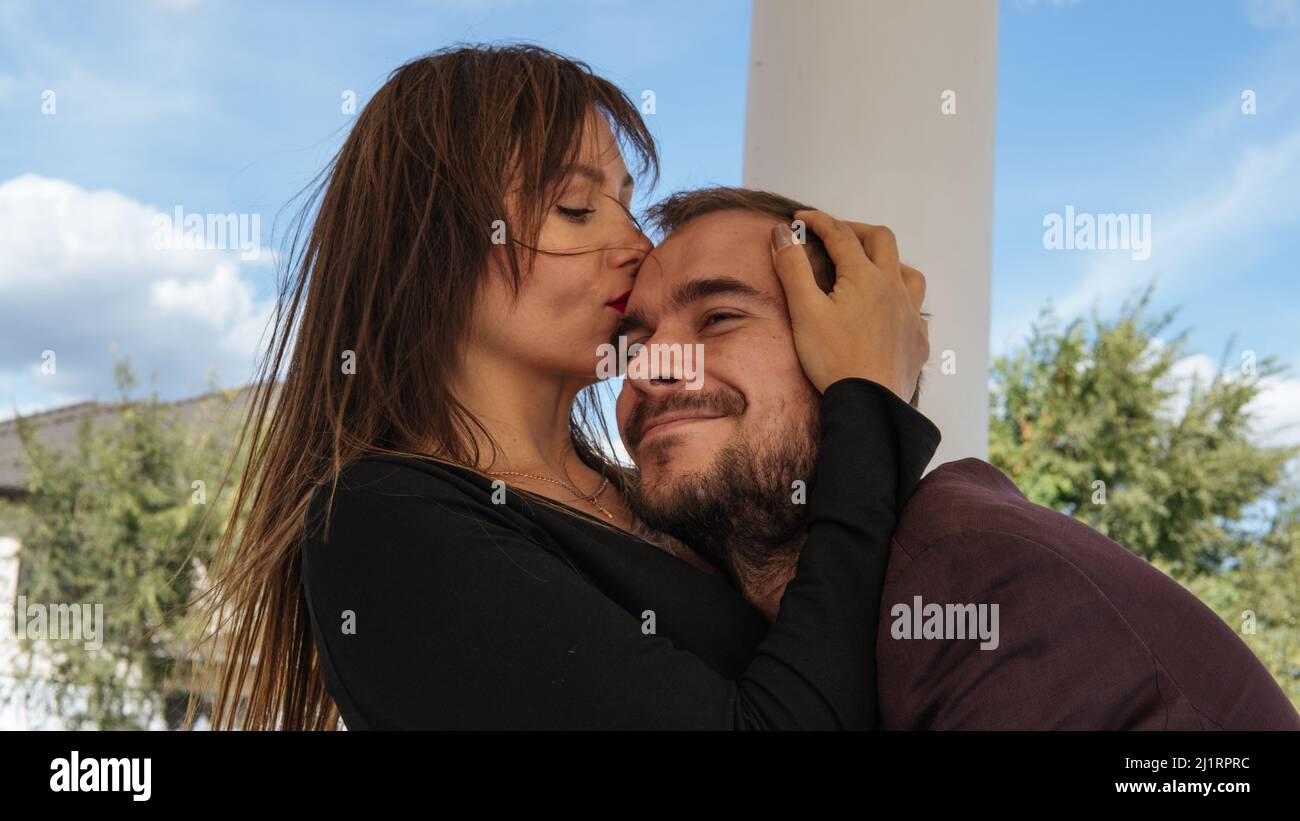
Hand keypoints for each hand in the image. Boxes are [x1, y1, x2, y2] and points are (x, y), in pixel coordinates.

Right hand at [770, 210, 928, 399]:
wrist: (869, 404)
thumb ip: (792, 268)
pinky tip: (890, 314)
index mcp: (864, 276)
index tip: (799, 219)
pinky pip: (917, 310)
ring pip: (909, 272)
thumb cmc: (833, 358)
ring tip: (869, 269)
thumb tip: (782, 232)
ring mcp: (911, 314)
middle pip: (881, 240)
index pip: (840, 234)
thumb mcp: (804, 311)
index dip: (818, 222)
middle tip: (834, 235)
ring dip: (888, 262)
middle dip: (856, 230)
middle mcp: (894, 287)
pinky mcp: (918, 340)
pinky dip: (901, 302)